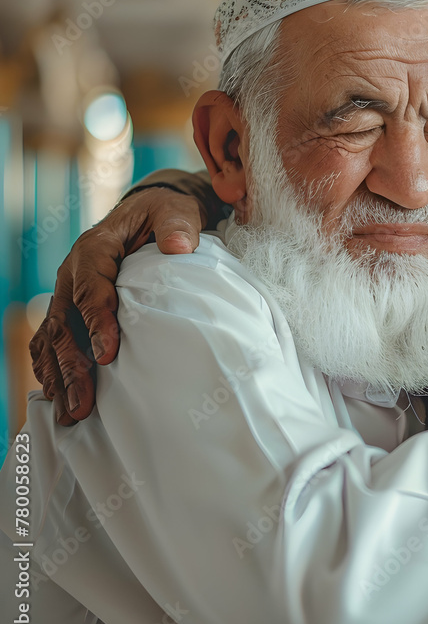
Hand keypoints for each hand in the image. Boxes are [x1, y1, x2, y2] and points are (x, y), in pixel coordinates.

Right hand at [29, 186, 204, 424]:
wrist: (151, 214)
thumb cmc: (165, 215)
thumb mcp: (176, 210)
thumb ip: (177, 225)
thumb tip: (179, 246)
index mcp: (94, 248)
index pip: (90, 287)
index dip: (95, 321)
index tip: (107, 353)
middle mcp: (72, 273)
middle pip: (64, 322)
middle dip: (72, 365)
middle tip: (82, 403)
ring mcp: (68, 293)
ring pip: (53, 338)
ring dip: (59, 376)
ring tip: (70, 413)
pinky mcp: (71, 309)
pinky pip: (52, 342)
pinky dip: (53, 370)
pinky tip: (60, 400)